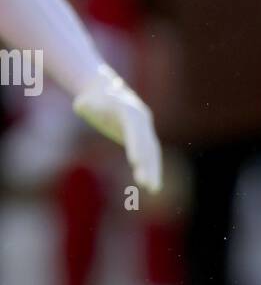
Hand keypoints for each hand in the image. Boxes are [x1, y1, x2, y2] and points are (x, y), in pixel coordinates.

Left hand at [73, 64, 162, 193]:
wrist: (106, 94)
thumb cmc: (93, 101)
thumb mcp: (85, 102)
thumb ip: (85, 105)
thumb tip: (81, 107)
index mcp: (128, 109)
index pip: (135, 128)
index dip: (136, 144)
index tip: (135, 162)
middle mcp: (141, 119)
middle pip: (147, 143)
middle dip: (147, 163)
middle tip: (145, 184)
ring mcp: (145, 129)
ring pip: (152, 152)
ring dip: (154, 171)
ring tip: (153, 190)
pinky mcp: (144, 140)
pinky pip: (151, 156)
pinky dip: (152, 170)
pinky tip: (153, 187)